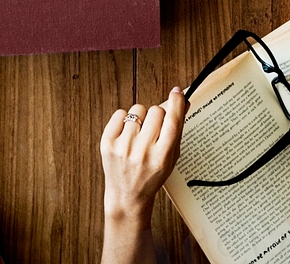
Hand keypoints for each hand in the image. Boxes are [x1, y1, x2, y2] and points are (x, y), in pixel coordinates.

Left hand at [100, 87, 186, 228]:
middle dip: (158, 117)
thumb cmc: (151, 176)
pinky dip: (124, 120)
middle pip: (156, 111)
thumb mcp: (171, 158)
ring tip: (139, 135)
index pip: (172, 122)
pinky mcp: (107, 143)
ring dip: (141, 118)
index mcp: (162, 157)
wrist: (127, 196)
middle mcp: (142, 151)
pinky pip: (120, 113)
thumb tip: (182, 102)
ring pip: (138, 109)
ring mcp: (123, 147)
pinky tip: (126, 134)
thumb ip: (177, 130)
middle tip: (154, 130)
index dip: (176, 103)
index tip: (177, 92)